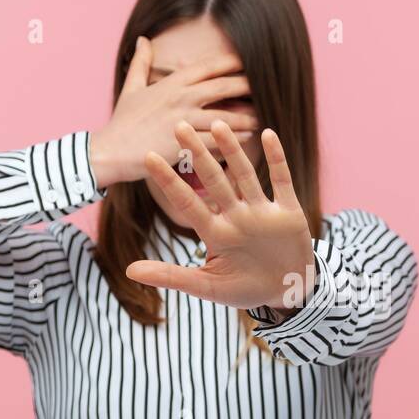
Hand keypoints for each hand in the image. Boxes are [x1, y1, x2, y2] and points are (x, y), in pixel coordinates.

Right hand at [87, 37, 258, 187]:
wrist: (109, 151)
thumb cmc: (121, 122)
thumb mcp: (131, 88)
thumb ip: (141, 63)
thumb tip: (143, 39)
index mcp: (170, 84)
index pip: (206, 68)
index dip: (229, 62)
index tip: (247, 60)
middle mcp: (179, 98)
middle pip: (221, 87)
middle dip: (246, 85)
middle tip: (266, 85)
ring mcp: (182, 120)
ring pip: (224, 116)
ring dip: (246, 117)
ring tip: (262, 116)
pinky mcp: (183, 144)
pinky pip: (216, 141)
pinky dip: (233, 139)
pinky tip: (248, 138)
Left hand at [124, 120, 315, 312]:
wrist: (288, 294)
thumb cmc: (246, 290)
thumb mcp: (207, 287)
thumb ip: (171, 276)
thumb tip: (129, 270)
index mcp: (215, 233)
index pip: (187, 202)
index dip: (169, 181)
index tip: (149, 157)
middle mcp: (236, 217)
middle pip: (214, 180)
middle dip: (198, 155)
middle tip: (179, 126)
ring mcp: (261, 212)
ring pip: (245, 175)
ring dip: (233, 151)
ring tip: (218, 124)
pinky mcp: (288, 212)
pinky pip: (281, 180)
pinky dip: (276, 158)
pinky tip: (266, 134)